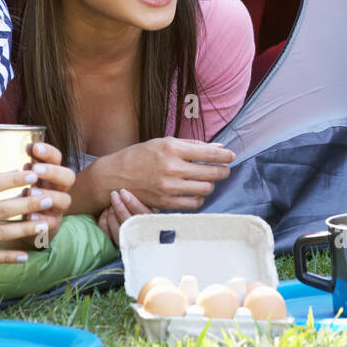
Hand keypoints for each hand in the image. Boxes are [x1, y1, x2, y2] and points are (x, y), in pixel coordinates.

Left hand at [18, 141, 75, 250]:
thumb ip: (28, 166)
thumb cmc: (26, 199)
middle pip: (68, 177)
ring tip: (30, 192)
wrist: (26, 229)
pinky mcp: (52, 227)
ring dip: (48, 195)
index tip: (33, 147)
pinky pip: (52, 224)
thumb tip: (29, 146)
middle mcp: (59, 190)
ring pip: (65, 200)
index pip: (57, 159)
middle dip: (53, 171)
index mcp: (51, 176)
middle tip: (35, 169)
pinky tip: (29, 216)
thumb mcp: (26, 180)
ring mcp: (57, 209)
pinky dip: (41, 219)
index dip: (48, 152)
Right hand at [90, 138, 234, 211]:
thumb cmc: (140, 155)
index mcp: (172, 148)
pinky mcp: (165, 202)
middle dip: (223, 171)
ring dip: (211, 184)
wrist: (114, 175)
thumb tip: (218, 148)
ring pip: (205, 188)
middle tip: (225, 169)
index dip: (225, 156)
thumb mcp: (164, 142)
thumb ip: (192, 145)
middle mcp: (171, 168)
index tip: (231, 156)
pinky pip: (193, 203)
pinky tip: (197, 192)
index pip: (208, 153)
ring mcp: (168, 187)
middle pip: (211, 172)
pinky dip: (199, 198)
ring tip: (208, 179)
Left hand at [96, 188, 153, 247]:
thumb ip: (145, 196)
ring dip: (112, 215)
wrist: (139, 226)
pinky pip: (108, 235)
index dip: (132, 202)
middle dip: (119, 206)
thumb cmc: (143, 208)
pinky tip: (104, 213)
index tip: (123, 191)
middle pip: (129, 221)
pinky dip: (104, 223)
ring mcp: (130, 240)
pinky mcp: (119, 244)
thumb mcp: (149, 202)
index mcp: (152, 222)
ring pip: (118, 229)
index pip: (142, 214)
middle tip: (114, 194)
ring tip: (109, 203)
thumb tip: (138, 179)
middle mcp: (142, 233)